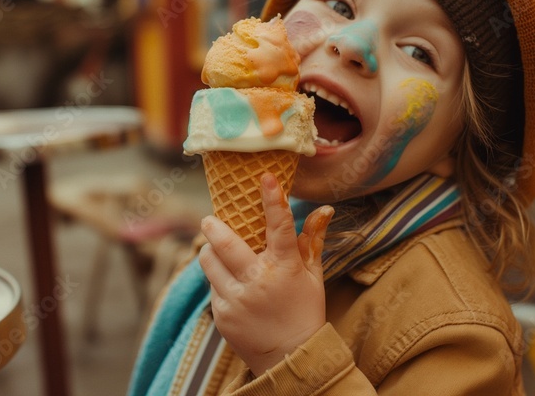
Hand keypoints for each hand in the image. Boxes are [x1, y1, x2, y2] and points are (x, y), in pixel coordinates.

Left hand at [198, 172, 333, 374]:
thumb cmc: (304, 311)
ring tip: (216, 249)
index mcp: (285, 268)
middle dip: (213, 227)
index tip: (266, 178)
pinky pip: (211, 286)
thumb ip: (313, 240)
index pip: (279, 227)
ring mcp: (236, 299)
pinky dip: (217, 278)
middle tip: (209, 219)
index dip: (273, 200)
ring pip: (209, 263)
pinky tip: (231, 283)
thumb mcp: (313, 276)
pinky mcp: (221, 314)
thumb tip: (325, 208)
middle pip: (225, 243)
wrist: (289, 358)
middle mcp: (258, 281)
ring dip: (210, 251)